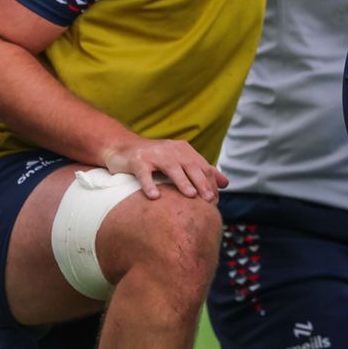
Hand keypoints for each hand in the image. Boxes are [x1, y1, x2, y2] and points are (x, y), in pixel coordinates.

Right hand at [102, 136, 228, 201]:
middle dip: (202, 182)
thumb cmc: (154, 159)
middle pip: (190, 165)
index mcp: (184, 150)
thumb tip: (225, 183)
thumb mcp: (179, 161)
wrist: (122, 148)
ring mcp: (153, 154)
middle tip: (209, 199)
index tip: (215, 200)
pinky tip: (155, 197)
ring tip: (191, 196)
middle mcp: (171, 150)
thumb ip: (201, 171)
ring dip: (182, 181)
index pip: (202, 166)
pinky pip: (144, 173)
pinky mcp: (137, 161)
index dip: (210, 182)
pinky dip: (149, 184)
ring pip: (171, 167)